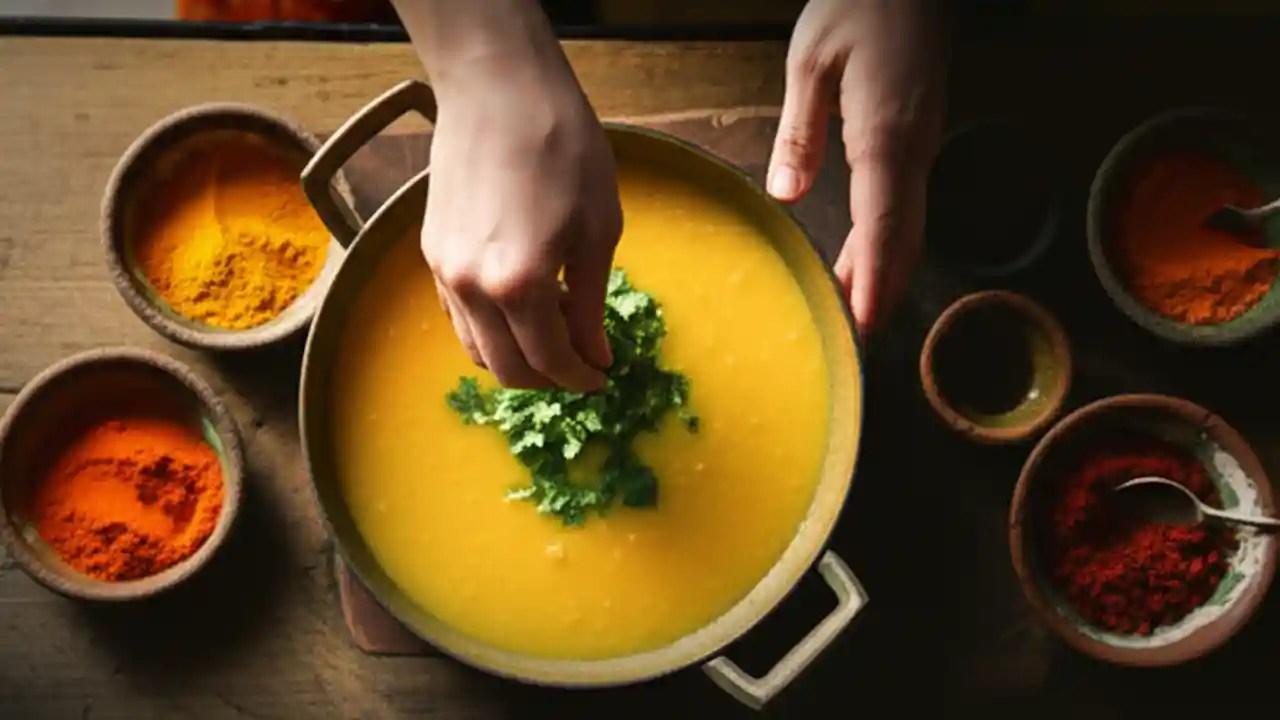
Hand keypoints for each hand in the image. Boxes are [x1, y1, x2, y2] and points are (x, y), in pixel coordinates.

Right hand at [395, 0, 620, 391]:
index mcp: (520, 285)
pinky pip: (457, 314)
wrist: (499, 90)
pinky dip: (488, 328)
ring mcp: (443, 271)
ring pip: (475, 347)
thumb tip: (596, 355)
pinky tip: (519, 306)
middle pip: (506, 368)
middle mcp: (471, 288)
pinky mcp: (430, 251)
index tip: (602, 376)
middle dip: (548, 378)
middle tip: (580, 364)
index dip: (581, 377)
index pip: (550, 360)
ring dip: (515, 357)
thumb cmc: (565, 149)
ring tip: (552, 333)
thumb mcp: (598, 230)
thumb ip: (591, 304)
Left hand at [768, 0, 946, 335]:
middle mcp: (912, 149)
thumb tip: (786, 194)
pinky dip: (887, 241)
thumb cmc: (860, 5)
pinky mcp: (916, 139)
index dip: (873, 275)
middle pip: (902, 236)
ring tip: (856, 315)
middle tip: (855, 339)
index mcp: (885, 134)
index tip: (864, 321)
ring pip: (907, 223)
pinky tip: (863, 259)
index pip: (883, 221)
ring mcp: (920, 145)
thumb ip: (799, 130)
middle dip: (881, 289)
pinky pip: (905, 203)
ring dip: (884, 270)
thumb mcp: (811, 60)